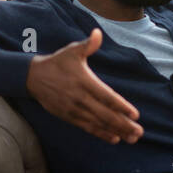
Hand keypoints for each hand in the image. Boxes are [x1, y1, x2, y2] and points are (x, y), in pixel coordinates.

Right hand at [26, 28, 142, 143]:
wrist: (33, 77)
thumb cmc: (58, 62)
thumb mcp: (72, 51)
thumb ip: (88, 45)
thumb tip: (98, 33)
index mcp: (84, 81)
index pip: (106, 96)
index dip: (121, 106)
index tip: (135, 115)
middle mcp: (80, 98)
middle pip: (105, 114)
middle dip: (123, 124)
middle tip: (139, 132)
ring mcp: (74, 109)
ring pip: (98, 123)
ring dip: (116, 131)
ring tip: (132, 138)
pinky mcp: (68, 116)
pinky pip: (87, 127)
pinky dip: (101, 134)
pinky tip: (114, 138)